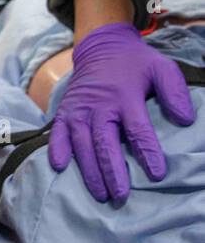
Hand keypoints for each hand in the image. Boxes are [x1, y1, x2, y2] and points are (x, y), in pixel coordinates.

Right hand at [49, 23, 196, 201]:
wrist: (101, 47)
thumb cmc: (136, 63)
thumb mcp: (162, 69)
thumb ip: (175, 92)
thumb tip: (186, 120)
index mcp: (124, 97)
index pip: (138, 130)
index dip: (147, 153)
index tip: (157, 174)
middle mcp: (98, 106)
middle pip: (105, 143)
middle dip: (112, 171)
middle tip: (120, 195)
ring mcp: (78, 110)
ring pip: (82, 144)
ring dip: (90, 171)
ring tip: (101, 193)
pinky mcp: (64, 112)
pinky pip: (57, 133)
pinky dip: (56, 150)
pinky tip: (60, 167)